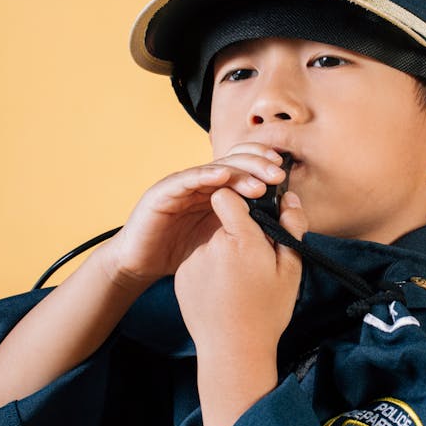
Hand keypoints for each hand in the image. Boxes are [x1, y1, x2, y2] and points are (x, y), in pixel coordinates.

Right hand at [94, 143, 287, 292]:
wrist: (141, 263)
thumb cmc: (182, 250)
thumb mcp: (221, 237)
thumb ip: (244, 223)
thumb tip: (281, 219)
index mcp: (217, 189)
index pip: (243, 167)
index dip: (263, 164)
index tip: (283, 175)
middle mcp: (201, 182)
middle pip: (233, 162)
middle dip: (258, 166)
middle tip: (279, 176)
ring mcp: (182, 184)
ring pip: (214, 169)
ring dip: (239, 172)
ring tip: (259, 183)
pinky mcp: (162, 193)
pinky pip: (186, 180)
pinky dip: (204, 175)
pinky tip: (222, 176)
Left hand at [173, 188, 306, 358]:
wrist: (234, 351)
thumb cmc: (267, 311)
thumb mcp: (291, 269)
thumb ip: (292, 227)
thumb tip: (288, 197)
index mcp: (240, 240)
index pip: (227, 196)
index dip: (239, 202)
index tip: (250, 217)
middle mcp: (211, 246)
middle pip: (223, 224)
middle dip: (238, 236)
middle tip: (254, 266)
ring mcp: (194, 262)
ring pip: (211, 244)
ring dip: (223, 255)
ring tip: (238, 285)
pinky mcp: (182, 276)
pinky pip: (199, 262)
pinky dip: (210, 271)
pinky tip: (222, 293)